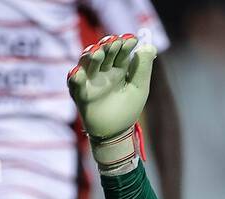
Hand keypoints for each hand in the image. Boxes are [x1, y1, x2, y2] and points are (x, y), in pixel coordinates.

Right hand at [67, 33, 156, 170]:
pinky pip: (75, 84)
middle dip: (107, 46)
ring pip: (87, 63)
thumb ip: (143, 68)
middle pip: (103, 53)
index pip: (120, 51)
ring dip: (91, 56)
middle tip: (112, 41)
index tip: (131, 39)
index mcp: (118, 68)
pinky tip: (78, 72)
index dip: (124, 44)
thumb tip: (149, 46)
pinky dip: (75, 77)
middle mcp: (103, 71)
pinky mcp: (80, 93)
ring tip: (96, 52)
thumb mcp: (139, 88)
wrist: (116, 133)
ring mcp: (90, 80)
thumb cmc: (127, 109)